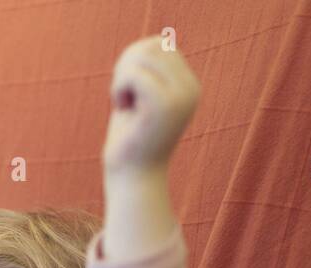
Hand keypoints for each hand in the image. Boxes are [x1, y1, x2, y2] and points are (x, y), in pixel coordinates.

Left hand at [102, 36, 199, 175]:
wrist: (133, 179)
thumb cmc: (130, 142)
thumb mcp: (139, 101)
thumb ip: (145, 73)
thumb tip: (143, 47)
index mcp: (189, 86)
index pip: (161, 45)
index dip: (135, 59)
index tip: (127, 89)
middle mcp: (191, 89)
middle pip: (153, 46)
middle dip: (126, 65)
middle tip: (121, 96)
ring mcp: (180, 96)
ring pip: (142, 57)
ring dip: (122, 77)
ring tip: (123, 103)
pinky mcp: (164, 106)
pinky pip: (134, 75)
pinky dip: (119, 87)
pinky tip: (121, 107)